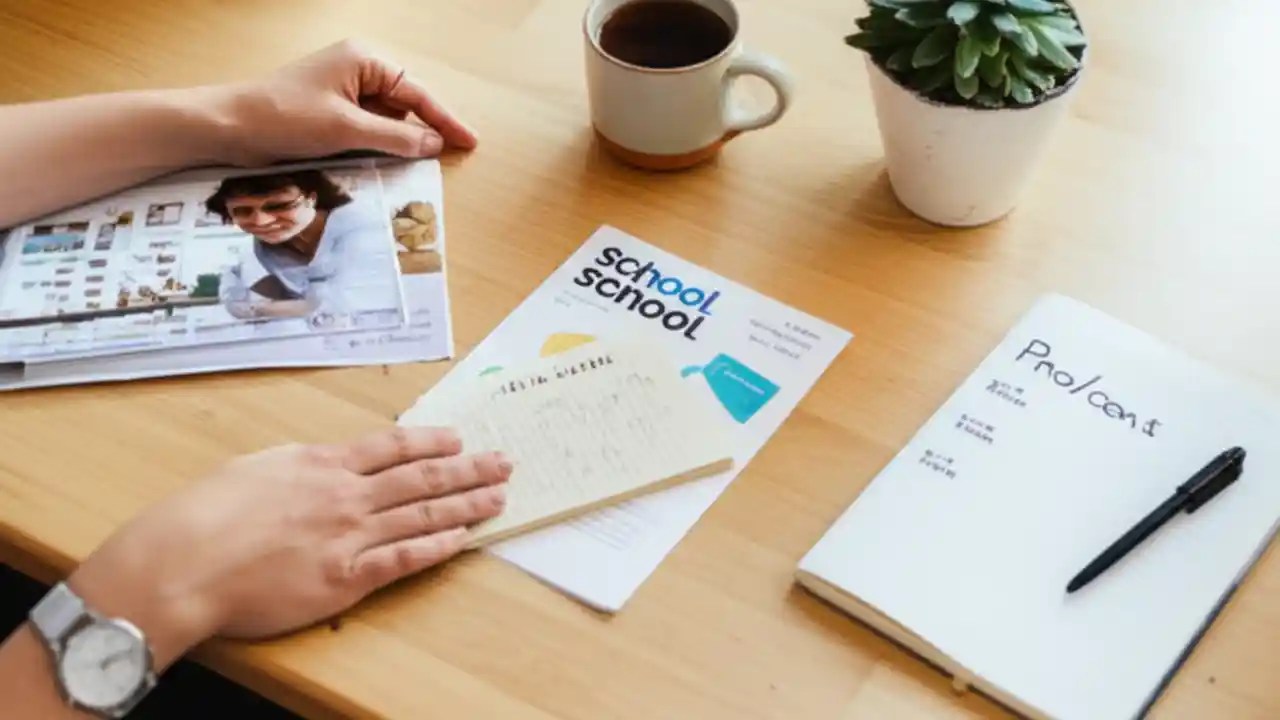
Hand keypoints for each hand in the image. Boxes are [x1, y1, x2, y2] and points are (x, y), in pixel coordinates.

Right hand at [65, 426, 508, 668]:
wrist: (183, 563)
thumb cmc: (205, 515)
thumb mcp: (256, 469)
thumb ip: (300, 466)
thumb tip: (326, 463)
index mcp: (322, 463)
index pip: (393, 446)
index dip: (432, 441)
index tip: (459, 438)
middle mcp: (346, 495)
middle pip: (422, 477)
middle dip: (468, 468)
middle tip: (504, 462)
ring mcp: (350, 536)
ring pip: (423, 515)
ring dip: (466, 504)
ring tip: (499, 497)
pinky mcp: (346, 578)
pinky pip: (404, 559)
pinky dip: (438, 548)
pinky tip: (464, 538)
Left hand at [217, 39, 477, 165]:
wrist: (229, 126)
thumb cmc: (284, 118)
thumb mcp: (346, 129)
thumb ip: (395, 137)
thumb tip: (434, 144)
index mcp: (364, 61)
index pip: (417, 92)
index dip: (445, 120)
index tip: (469, 142)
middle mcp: (356, 70)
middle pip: (405, 104)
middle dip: (424, 130)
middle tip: (450, 156)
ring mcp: (342, 91)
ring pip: (387, 119)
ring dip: (399, 142)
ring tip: (420, 165)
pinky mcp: (330, 112)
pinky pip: (367, 129)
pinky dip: (379, 146)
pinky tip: (389, 163)